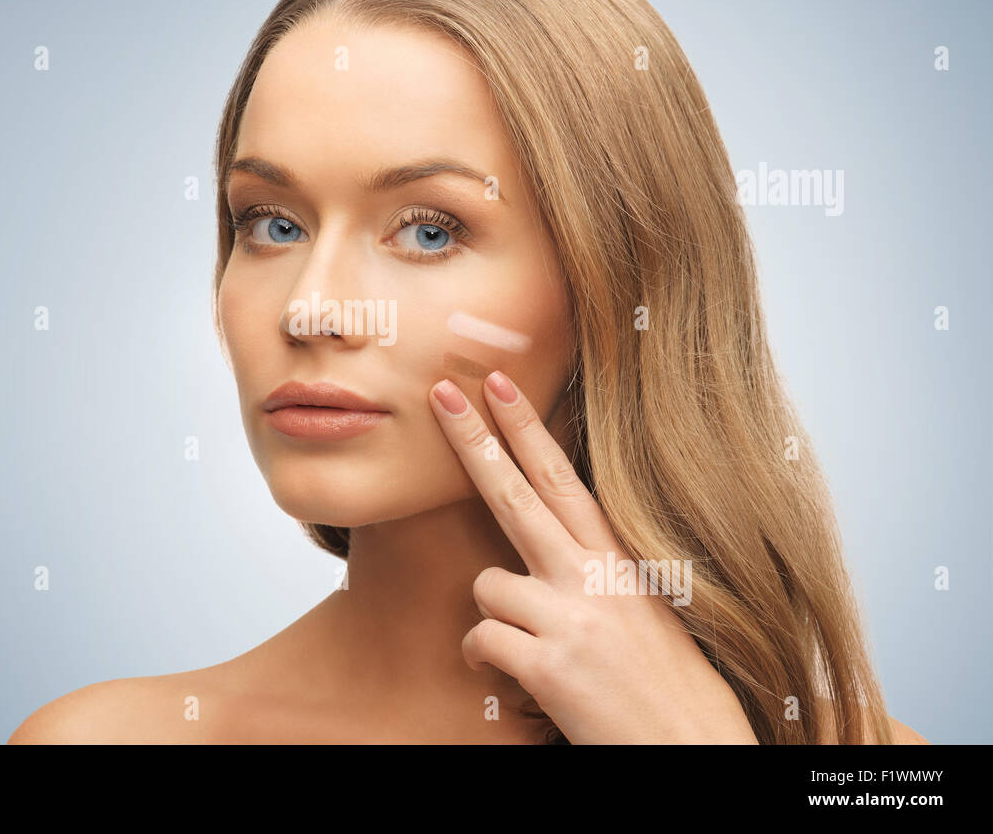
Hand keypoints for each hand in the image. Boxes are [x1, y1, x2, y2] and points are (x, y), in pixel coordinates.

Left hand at [429, 370, 757, 743]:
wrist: (692, 747)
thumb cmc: (661, 685)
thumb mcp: (637, 609)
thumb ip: (592, 571)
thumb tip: (544, 542)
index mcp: (617, 560)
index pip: (563, 479)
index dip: (526, 428)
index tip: (497, 384)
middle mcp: (593, 578)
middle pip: (517, 495)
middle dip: (474, 439)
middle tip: (440, 393)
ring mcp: (571, 618)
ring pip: (487, 584)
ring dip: (496, 617)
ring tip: (530, 649)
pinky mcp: (549, 665)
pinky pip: (481, 640)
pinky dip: (485, 660)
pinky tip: (516, 680)